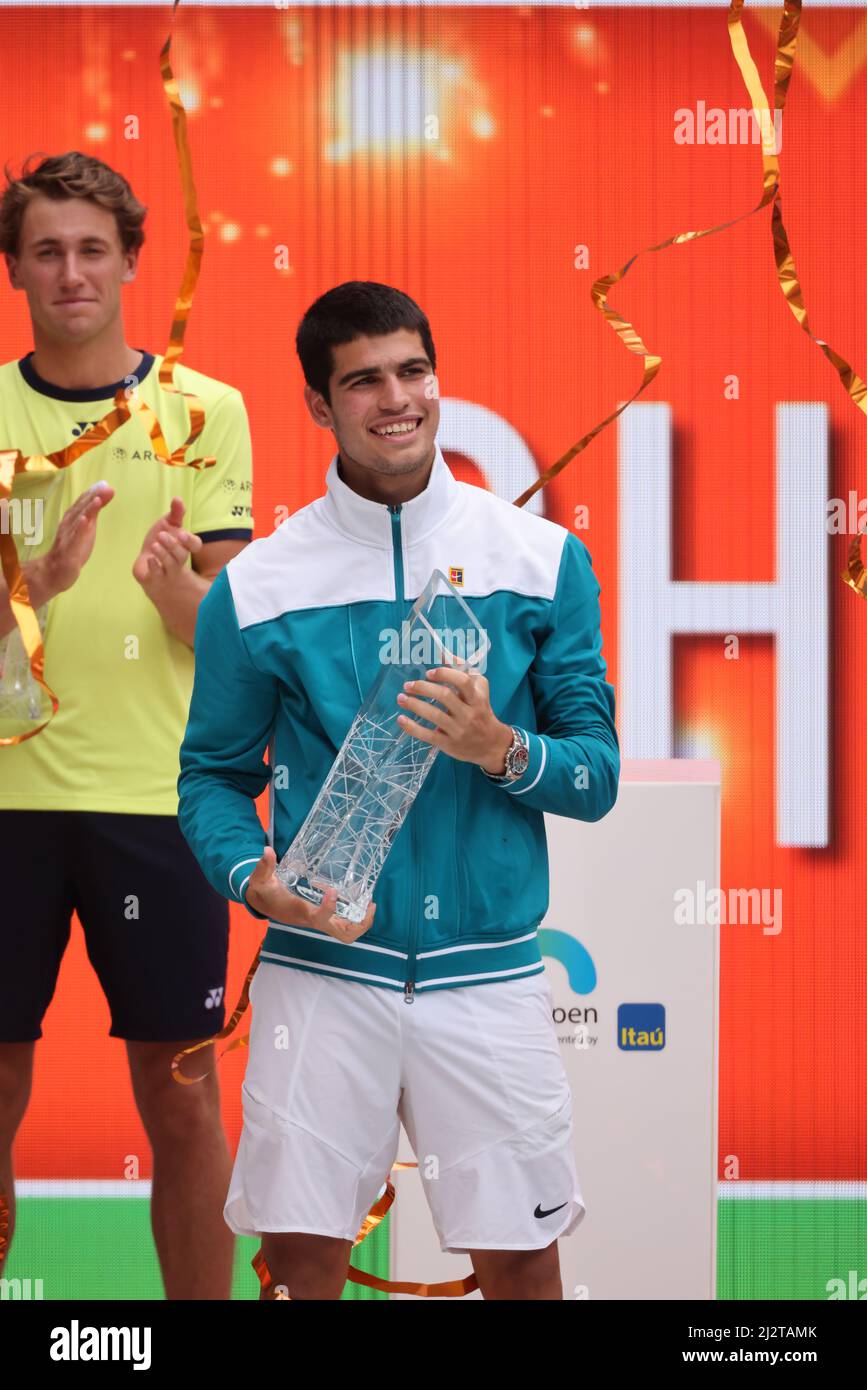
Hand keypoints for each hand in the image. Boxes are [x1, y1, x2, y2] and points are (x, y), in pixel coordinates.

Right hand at [38, 481, 114, 594]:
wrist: (54, 572)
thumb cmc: (72, 548)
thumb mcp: (86, 528)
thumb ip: (95, 510)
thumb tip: (107, 492)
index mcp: (72, 519)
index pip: (82, 503)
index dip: (93, 493)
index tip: (105, 483)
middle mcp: (68, 526)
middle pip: (80, 509)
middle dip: (92, 497)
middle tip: (104, 487)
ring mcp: (68, 539)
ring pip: (77, 522)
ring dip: (87, 510)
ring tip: (97, 500)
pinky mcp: (69, 553)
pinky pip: (74, 540)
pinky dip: (79, 530)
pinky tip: (85, 522)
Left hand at [132, 496, 201, 591]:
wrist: (147, 567)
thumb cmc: (161, 544)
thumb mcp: (168, 526)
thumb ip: (175, 513)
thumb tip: (178, 498)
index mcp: (184, 546)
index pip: (195, 545)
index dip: (190, 541)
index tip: (181, 534)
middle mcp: (178, 560)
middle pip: (181, 555)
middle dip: (172, 545)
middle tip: (161, 535)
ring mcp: (167, 571)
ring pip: (170, 564)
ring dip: (163, 554)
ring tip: (154, 545)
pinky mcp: (154, 578)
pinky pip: (157, 574)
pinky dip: (154, 566)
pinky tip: (150, 558)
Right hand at [244, 846, 376, 942]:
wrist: (264, 904)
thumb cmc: (266, 892)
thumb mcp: (262, 878)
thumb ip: (265, 865)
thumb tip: (267, 850)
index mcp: (301, 912)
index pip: (318, 918)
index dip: (328, 908)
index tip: (332, 890)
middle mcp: (314, 920)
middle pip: (342, 934)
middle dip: (359, 924)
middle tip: (370, 905)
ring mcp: (321, 921)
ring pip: (346, 932)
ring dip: (361, 922)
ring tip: (371, 903)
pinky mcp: (324, 917)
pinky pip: (344, 923)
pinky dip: (356, 915)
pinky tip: (358, 897)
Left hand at [396, 667, 513, 771]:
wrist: (491, 744)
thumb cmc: (481, 710)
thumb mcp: (479, 689)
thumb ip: (463, 671)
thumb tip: (444, 654)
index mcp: (477, 698)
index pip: (463, 682)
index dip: (445, 674)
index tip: (429, 673)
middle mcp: (469, 713)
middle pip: (445, 697)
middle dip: (423, 688)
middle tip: (408, 685)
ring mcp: (459, 730)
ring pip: (435, 715)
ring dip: (414, 705)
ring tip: (401, 698)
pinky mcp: (449, 744)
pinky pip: (428, 735)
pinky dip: (412, 728)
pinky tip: (401, 719)